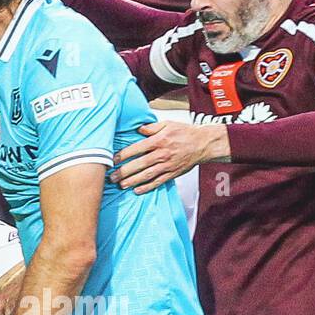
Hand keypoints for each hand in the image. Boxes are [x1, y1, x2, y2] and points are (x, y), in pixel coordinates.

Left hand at [111, 120, 226, 192]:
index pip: (136, 149)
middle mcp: (161, 154)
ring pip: (147, 175)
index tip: (111, 160)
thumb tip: (138, 129)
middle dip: (124, 172)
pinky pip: (158, 182)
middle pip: (139, 164)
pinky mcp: (172, 173)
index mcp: (158, 140)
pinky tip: (137, 190)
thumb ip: (151, 127)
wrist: (203, 143)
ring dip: (132, 181)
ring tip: (121, 185)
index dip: (122, 155)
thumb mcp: (167, 124)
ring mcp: (167, 165)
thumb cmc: (185, 132)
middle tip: (111, 177)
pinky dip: (147, 187)